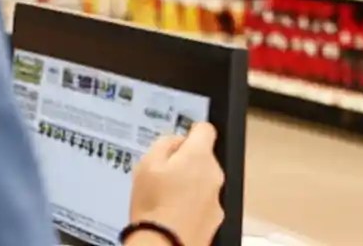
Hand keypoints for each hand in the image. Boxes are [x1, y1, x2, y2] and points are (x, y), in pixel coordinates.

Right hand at [128, 122, 225, 245]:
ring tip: (165, 199)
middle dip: (186, 163)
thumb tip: (176, 140)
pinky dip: (193, 206)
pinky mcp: (215, 217)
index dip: (191, 132)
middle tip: (163, 176)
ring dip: (190, 186)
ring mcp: (217, 196)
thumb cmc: (153, 208)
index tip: (183, 139)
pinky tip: (174, 214)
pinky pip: (204, 203)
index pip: (205, 129)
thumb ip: (164, 143)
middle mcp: (213, 173)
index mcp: (198, 155)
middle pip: (203, 157)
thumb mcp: (146, 164)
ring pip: (204, 182)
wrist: (163, 245)